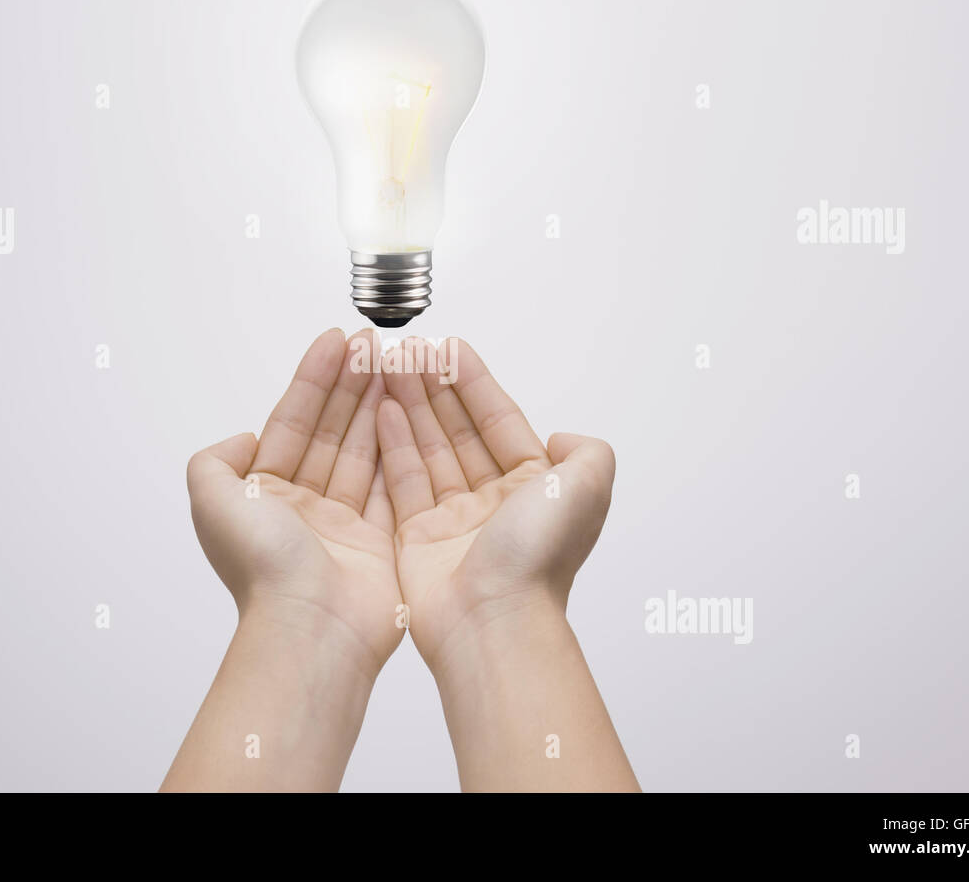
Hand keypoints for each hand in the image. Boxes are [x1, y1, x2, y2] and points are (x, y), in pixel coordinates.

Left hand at [187, 328, 403, 676]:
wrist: (312, 624)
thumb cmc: (264, 568)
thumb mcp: (210, 499)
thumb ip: (213, 460)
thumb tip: (243, 439)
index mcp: (263, 497)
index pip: (292, 422)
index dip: (313, 379)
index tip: (334, 343)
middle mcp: (303, 508)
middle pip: (330, 430)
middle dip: (351, 384)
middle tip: (373, 344)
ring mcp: (343, 524)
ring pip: (362, 449)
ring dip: (377, 404)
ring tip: (395, 364)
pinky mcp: (379, 540)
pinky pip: (391, 482)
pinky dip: (398, 445)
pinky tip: (406, 410)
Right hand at [376, 337, 614, 671]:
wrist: (492, 619)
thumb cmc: (536, 559)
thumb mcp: (586, 488)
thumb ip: (587, 453)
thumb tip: (564, 437)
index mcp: (534, 489)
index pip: (500, 420)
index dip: (475, 382)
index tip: (452, 348)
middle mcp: (493, 502)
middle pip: (458, 429)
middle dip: (434, 387)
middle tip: (409, 350)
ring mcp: (453, 520)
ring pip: (428, 448)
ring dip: (409, 405)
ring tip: (389, 368)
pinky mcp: (416, 538)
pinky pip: (402, 479)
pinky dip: (391, 442)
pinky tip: (381, 409)